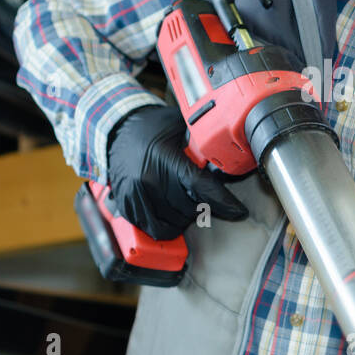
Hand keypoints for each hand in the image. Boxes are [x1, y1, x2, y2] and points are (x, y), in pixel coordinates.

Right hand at [106, 104, 247, 240]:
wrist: (115, 131)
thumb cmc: (151, 128)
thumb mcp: (179, 125)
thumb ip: (201, 139)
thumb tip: (228, 148)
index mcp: (165, 158)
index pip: (200, 186)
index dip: (223, 202)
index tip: (239, 211)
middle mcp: (148, 179)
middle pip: (190, 207)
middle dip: (203, 204)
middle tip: (205, 196)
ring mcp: (135, 195)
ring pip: (174, 222)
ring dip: (186, 216)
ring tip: (187, 202)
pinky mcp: (126, 206)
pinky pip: (154, 229)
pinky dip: (168, 226)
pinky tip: (173, 214)